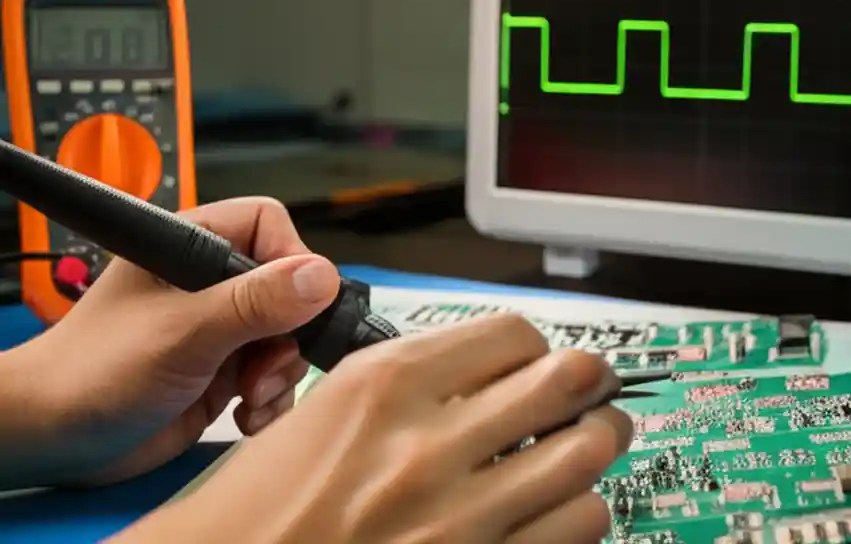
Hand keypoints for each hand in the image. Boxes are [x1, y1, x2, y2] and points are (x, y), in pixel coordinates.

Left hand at [0, 197, 341, 488]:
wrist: (53, 438)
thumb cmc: (94, 372)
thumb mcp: (184, 334)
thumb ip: (254, 304)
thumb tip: (322, 276)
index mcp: (191, 247)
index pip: (270, 226)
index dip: (292, 261)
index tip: (296, 308)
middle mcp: (210, 283)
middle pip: (290, 289)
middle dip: (289, 335)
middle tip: (265, 367)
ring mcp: (219, 329)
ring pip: (289, 338)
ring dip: (281, 374)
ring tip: (251, 398)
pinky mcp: (223, 371)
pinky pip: (275, 376)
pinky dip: (271, 399)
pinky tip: (248, 416)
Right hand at [119, 314, 632, 543]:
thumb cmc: (252, 511)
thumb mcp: (320, 410)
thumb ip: (410, 383)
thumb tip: (493, 376)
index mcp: (384, 385)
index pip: (515, 333)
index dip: (537, 347)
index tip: (537, 363)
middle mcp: (427, 444)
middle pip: (571, 381)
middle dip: (592, 384)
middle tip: (589, 396)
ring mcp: (456, 517)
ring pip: (587, 459)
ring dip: (592, 452)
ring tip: (578, 456)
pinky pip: (575, 531)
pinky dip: (577, 516)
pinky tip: (554, 514)